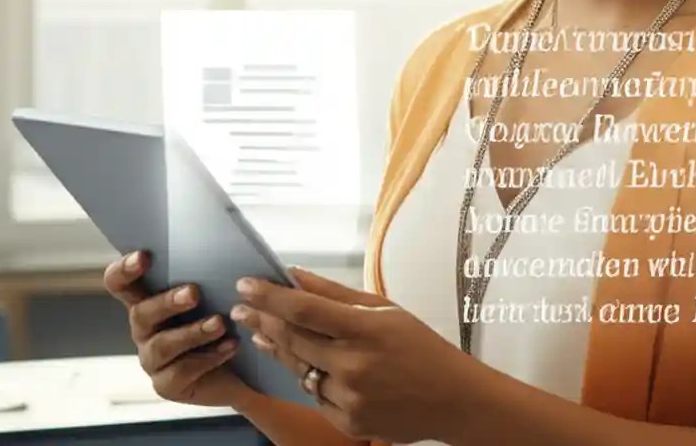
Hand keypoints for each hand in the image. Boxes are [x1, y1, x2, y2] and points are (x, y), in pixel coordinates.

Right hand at [103, 251, 250, 407]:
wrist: (242, 369)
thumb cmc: (224, 321)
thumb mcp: (217, 294)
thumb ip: (209, 273)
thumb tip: (221, 243)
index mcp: (148, 300)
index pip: (120, 283)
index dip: (124, 270)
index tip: (144, 256)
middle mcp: (144, 329)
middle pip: (141, 313)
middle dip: (166, 302)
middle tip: (194, 292)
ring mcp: (152, 359)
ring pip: (161, 345)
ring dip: (191, 332)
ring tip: (219, 323)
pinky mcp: (167, 384)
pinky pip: (182, 371)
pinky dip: (209, 357)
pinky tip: (231, 346)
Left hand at [231, 268, 479, 442]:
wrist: (453, 399)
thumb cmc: (420, 347)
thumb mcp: (385, 311)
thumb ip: (336, 294)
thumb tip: (294, 274)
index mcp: (366, 329)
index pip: (305, 309)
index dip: (270, 296)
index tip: (245, 283)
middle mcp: (355, 365)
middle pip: (293, 339)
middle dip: (262, 321)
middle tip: (242, 309)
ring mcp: (350, 397)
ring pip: (299, 370)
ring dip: (279, 351)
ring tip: (264, 335)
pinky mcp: (348, 422)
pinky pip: (315, 397)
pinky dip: (311, 380)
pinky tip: (313, 367)